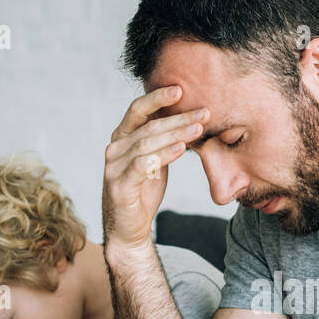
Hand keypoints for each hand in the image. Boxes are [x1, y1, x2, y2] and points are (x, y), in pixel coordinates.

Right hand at [102, 85, 208, 254]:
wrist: (129, 228)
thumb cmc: (144, 191)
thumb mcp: (155, 161)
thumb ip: (163, 141)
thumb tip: (189, 120)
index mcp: (122, 138)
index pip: (138, 110)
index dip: (157, 98)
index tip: (181, 89)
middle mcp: (115, 148)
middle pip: (148, 126)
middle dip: (178, 118)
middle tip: (204, 112)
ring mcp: (114, 167)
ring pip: (147, 143)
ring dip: (176, 134)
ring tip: (198, 129)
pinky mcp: (120, 186)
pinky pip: (143, 165)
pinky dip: (163, 155)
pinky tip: (181, 149)